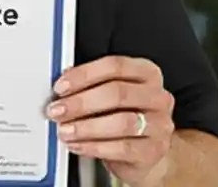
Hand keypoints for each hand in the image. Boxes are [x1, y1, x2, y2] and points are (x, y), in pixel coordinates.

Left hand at [48, 56, 174, 185]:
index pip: (115, 66)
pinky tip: (78, 145)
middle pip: (118, 93)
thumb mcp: (108, 94)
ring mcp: (160, 125)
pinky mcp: (155, 150)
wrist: (142, 151)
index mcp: (146, 73)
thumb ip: (89, 84)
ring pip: (123, 122)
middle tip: (57, 110)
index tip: (60, 86)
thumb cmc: (122, 114)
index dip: (83, 75)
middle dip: (81, 103)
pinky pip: (124, 148)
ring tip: (64, 130)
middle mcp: (158, 97)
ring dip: (86, 127)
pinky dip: (94, 147)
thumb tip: (62, 83)